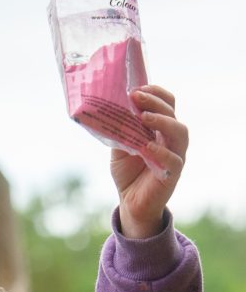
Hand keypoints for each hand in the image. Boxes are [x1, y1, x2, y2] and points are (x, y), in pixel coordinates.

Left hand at [111, 85, 188, 238]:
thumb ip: (120, 131)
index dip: (156, 93)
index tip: (137, 88)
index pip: (167, 103)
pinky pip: (173, 159)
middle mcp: (172, 138)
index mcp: (161, 129)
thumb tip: (112, 111)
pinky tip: (147, 146)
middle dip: (155, 102)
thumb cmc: (127, 173)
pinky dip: (161, 151)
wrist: (130, 203)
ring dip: (162, 121)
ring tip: (144, 117)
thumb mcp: (119, 148)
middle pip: (172, 113)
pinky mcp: (173, 173)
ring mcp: (175, 154)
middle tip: (136, 96)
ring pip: (179, 132)